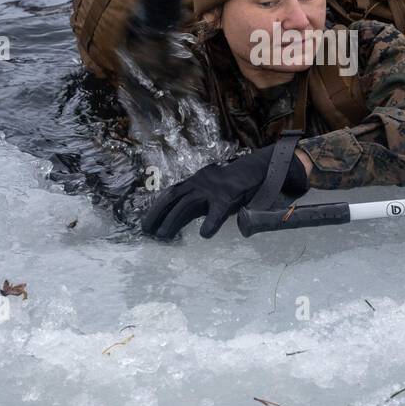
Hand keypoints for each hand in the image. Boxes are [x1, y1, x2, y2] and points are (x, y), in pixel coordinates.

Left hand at [140, 142, 308, 239]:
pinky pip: (216, 213)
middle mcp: (200, 182)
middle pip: (172, 197)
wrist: (259, 169)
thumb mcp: (211, 192)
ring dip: (173, 221)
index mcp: (195, 181)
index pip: (170, 194)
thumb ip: (197, 204)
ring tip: (164, 237)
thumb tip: (177, 223)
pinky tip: (204, 235)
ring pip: (187, 204)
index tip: (145, 225)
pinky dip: (209, 224)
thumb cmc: (235, 184)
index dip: (156, 209)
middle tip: (147, 231)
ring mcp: (214, 189)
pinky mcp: (228, 197)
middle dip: (157, 214)